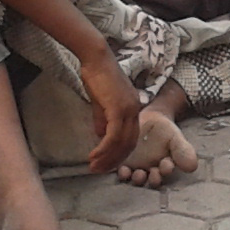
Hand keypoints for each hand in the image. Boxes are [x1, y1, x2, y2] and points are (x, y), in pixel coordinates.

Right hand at [78, 47, 142, 172]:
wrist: (96, 58)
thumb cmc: (96, 76)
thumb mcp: (100, 102)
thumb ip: (102, 120)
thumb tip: (100, 137)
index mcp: (133, 109)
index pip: (131, 138)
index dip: (119, 153)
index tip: (106, 163)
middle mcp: (135, 111)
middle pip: (128, 144)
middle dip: (114, 160)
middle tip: (99, 170)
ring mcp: (128, 110)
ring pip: (121, 143)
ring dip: (107, 157)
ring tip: (93, 166)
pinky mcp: (118, 109)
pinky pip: (113, 136)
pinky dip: (104, 148)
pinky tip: (94, 155)